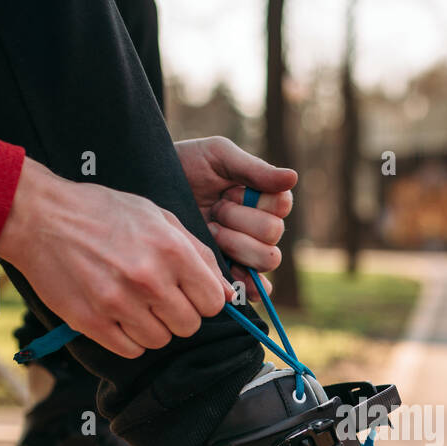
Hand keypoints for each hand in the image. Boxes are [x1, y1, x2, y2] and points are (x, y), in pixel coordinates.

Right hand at [0, 158, 233, 357]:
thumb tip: (228, 292)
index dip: (204, 299)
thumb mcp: (158, 218)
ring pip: (160, 341)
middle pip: (189, 326)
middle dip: (179, 314)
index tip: (189, 292)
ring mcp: (119, 304)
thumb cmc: (102, 213)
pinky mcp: (92, 322)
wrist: (40, 217)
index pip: (213, 302)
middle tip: (158, 297)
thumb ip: (198, 254)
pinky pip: (130, 350)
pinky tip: (117, 315)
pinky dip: (128, 338)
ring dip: (153, 327)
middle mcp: (149, 280)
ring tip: (134, 303)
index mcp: (171, 251)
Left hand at [175, 136, 296, 300]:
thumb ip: (254, 169)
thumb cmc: (187, 165)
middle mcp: (262, 226)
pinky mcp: (232, 271)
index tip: (228, 191)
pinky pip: (257, 288)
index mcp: (264, 198)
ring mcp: (248, 250)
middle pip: (273, 234)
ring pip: (267, 259)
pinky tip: (237, 284)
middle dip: (239, 222)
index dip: (255, 201)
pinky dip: (252, 289)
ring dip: (237, 245)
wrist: (153, 188)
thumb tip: (293, 177)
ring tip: (211, 231)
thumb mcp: (219, 156)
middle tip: (215, 211)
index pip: (281, 206)